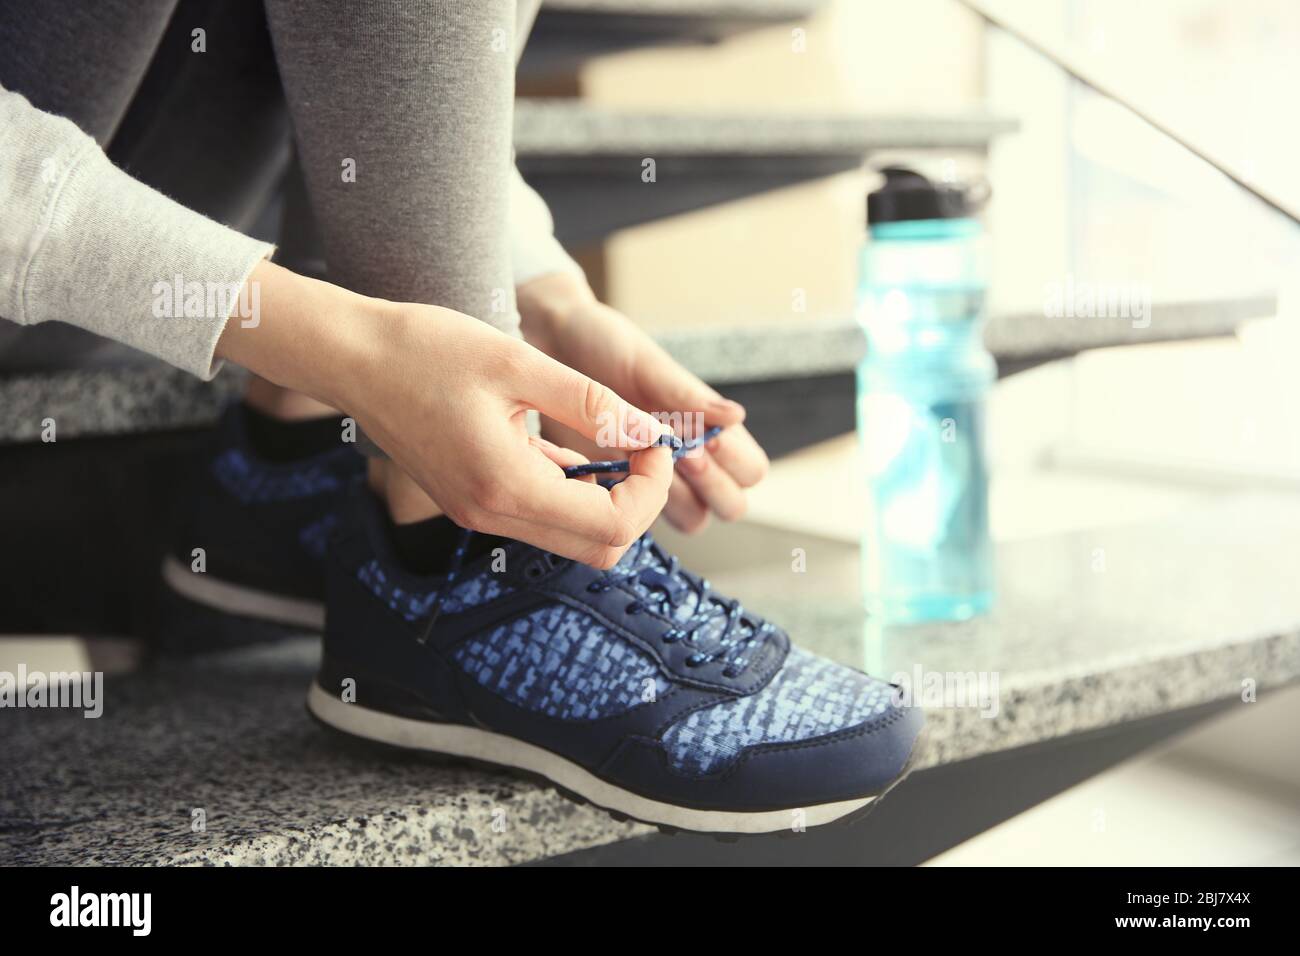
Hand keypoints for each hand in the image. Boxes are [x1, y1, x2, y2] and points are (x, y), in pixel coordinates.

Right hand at [217, 261, 673, 567]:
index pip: (612, 526)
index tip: (656, 440)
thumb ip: (592, 403)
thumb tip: (652, 432)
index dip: (652, 488)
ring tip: (614, 438)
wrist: (353, 359)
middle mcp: (493, 515)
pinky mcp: (473, 501)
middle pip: (599, 547)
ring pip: (572, 536)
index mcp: (507, 486)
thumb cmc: (427, 351)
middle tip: (643, 446)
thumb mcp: (520, 363)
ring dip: (608, 498)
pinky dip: (573, 490)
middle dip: (637, 502)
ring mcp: (480, 514)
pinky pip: (541, 514)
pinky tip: (575, 443)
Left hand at [519, 272, 768, 533]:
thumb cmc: (604, 344)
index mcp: (707, 425)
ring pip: (692, 518)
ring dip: (676, 501)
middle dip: (710, 486)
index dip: (733, 463)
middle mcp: (690, 456)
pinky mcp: (615, 488)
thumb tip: (736, 415)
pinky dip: (634, 507)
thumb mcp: (646, 366)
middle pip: (730, 504)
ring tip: (642, 467)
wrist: (550, 341)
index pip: (750, 470)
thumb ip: (687, 396)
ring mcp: (654, 477)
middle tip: (678, 456)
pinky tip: (608, 478)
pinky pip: (640, 519)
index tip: (701, 440)